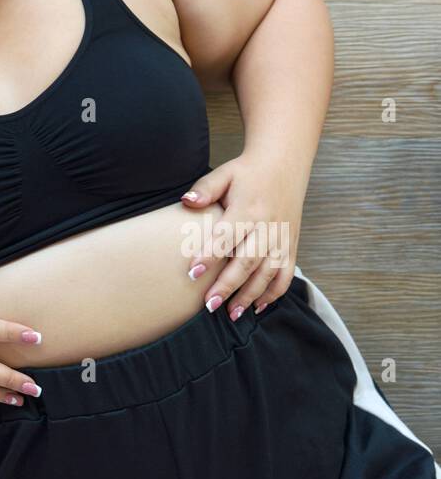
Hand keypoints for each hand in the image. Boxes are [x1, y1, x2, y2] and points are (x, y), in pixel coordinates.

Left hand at [179, 151, 306, 318]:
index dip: (209, 255)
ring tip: (232, 314)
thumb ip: (204, 189)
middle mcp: (268, 226)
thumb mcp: (224, 173)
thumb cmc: (248, 172)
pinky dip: (274, 293)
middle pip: (247, 261)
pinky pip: (286, 274)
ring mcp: (282, 238)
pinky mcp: (292, 245)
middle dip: (228, 286)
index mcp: (248, 208)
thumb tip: (185, 202)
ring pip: (268, 273)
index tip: (193, 273)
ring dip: (250, 296)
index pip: (226, 236)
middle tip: (209, 305)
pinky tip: (258, 306)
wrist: (284, 164)